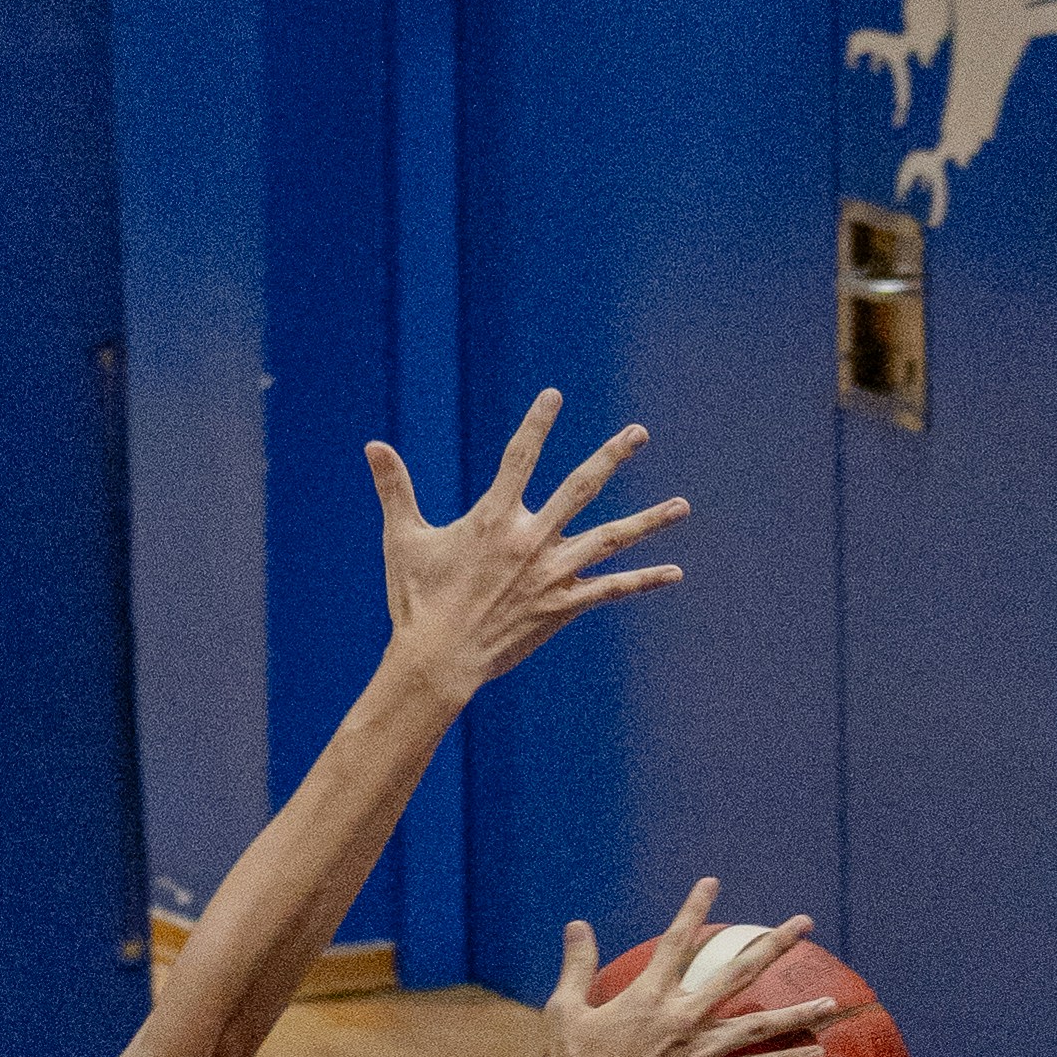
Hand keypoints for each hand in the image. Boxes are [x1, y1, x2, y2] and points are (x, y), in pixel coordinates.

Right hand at [370, 395, 686, 704]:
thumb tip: (373, 445)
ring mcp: (552, 573)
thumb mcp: (404, 539)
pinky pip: (612, 589)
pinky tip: (674, 571)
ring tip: (683, 505)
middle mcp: (530, 539)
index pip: (519, 458)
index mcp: (494, 518)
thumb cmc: (417, 600)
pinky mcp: (563, 606)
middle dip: (611, 456)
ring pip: (611, 537)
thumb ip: (395, 488)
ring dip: (649, 520)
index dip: (536, 424)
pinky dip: (644, 579)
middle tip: (638, 433)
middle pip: (581, 486)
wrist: (438, 660)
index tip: (554, 396)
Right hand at [542, 882, 830, 1056]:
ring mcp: (699, 1051)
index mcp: (648, 995)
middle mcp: (683, 1017)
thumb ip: (577, 965)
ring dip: (797, 1012)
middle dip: (774, 945)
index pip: (677, 941)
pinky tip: (814, 1054)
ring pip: (760, 1025)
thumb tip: (577, 925)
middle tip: (804, 923)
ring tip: (829, 1002)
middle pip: (739, 972)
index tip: (712, 883)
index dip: (693, 908)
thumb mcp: (565, 1010)